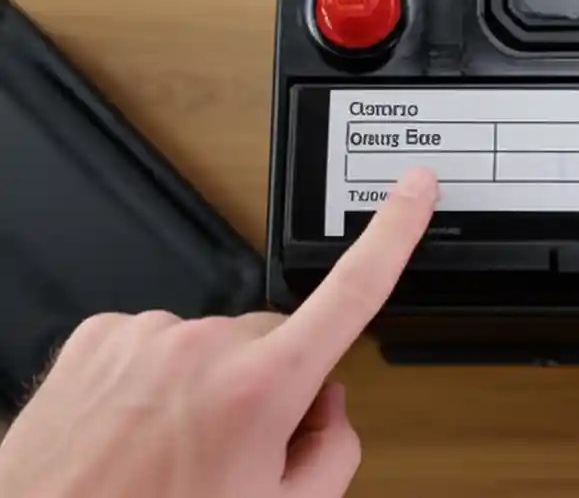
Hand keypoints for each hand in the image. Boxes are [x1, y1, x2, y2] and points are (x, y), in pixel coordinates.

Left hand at [0, 168, 438, 497]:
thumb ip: (334, 452)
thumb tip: (330, 405)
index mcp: (262, 387)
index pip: (352, 292)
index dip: (393, 233)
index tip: (414, 191)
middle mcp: (205, 347)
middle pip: (276, 340)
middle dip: (273, 381)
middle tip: (240, 447)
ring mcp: (148, 335)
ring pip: (213, 343)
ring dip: (209, 384)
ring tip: (174, 449)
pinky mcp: (100, 335)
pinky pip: (158, 343)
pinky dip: (158, 379)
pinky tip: (140, 429)